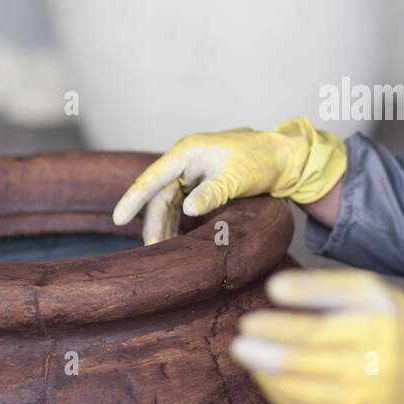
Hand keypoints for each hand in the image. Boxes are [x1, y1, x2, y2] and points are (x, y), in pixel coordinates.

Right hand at [112, 118, 345, 244]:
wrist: (286, 157)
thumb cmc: (263, 160)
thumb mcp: (239, 177)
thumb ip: (213, 192)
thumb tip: (188, 208)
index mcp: (189, 151)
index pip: (154, 177)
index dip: (133, 197)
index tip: (118, 218)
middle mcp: (186, 160)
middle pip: (160, 195)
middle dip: (154, 223)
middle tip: (152, 251)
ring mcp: (194, 172)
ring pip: (169, 202)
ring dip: (165, 226)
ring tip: (161, 251)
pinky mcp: (202, 183)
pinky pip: (182, 205)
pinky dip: (178, 222)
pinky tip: (175, 241)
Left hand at [230, 267, 403, 403]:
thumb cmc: (391, 318)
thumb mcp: (364, 288)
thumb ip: (319, 285)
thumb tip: (273, 288)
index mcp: (373, 332)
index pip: (312, 333)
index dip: (275, 328)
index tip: (249, 321)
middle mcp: (370, 372)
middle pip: (301, 365)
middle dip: (261, 354)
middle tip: (238, 344)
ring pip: (299, 394)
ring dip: (267, 377)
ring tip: (251, 360)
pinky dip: (283, 399)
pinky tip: (271, 382)